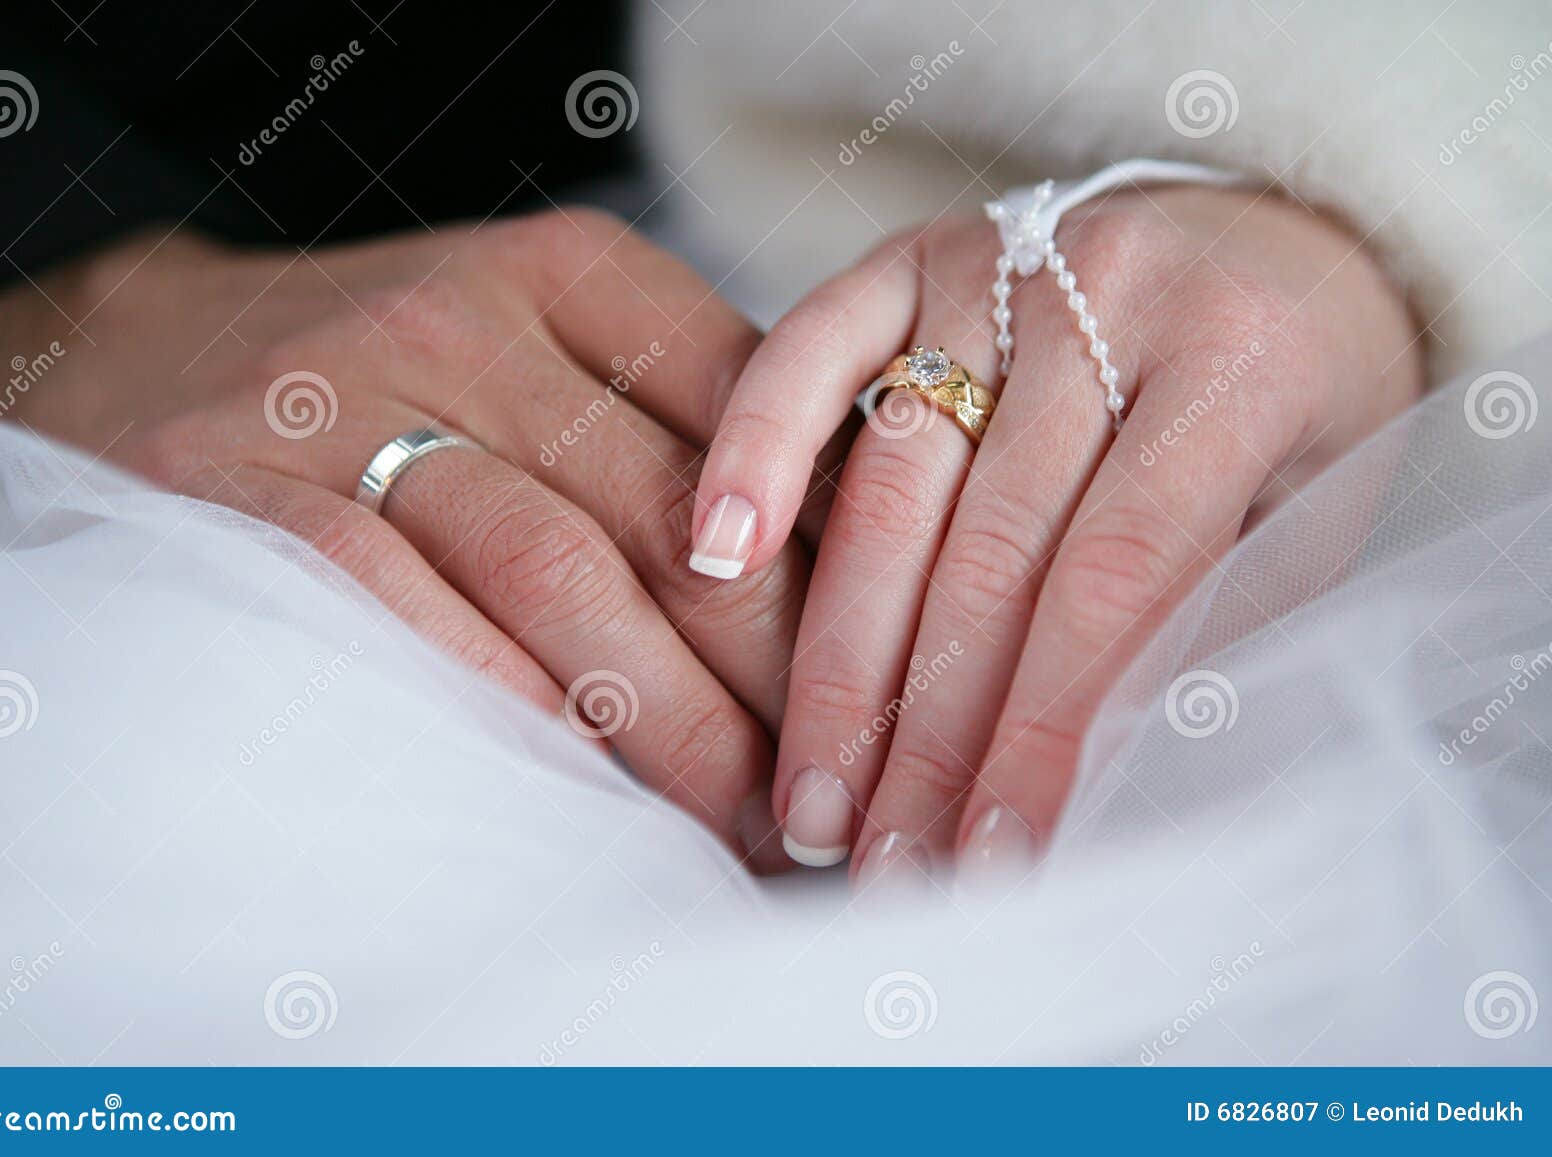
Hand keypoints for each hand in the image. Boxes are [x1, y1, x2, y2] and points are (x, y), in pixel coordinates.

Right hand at [0, 209, 808, 858]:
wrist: (139, 346)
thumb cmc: (383, 373)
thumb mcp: (528, 339)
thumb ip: (667, 418)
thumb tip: (838, 569)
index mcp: (563, 276)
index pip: (747, 407)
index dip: (834, 552)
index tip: (887, 664)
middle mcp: (463, 323)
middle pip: (667, 510)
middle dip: (777, 669)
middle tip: (843, 777)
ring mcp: (346, 402)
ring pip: (555, 570)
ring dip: (670, 718)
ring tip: (750, 821)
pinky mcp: (244, 490)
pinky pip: (402, 607)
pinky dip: (507, 704)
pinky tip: (581, 791)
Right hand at [690, 185, 1420, 880]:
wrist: (1278, 228)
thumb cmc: (1301, 394)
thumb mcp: (1313, 508)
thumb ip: (1214, 623)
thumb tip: (1094, 791)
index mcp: (1241, 360)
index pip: (1123, 573)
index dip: (1048, 726)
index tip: (1000, 851)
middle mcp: (1111, 293)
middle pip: (992, 548)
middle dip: (932, 733)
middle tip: (889, 864)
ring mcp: (998, 265)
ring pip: (893, 483)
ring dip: (843, 661)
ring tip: (814, 798)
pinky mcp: (911, 254)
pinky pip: (809, 349)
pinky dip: (757, 450)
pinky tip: (714, 559)